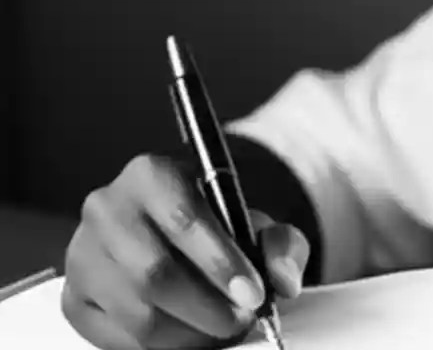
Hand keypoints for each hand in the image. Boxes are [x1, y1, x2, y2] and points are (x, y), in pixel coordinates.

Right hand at [61, 154, 309, 349]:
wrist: (179, 236)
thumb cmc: (219, 227)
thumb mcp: (258, 223)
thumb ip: (280, 245)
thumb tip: (283, 280)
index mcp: (150, 175)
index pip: (182, 219)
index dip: (221, 263)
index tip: (253, 294)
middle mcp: (106, 210)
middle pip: (154, 274)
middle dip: (207, 308)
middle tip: (241, 320)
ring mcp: (83, 257)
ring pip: (136, 314)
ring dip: (189, 335)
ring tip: (221, 330)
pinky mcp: (74, 300)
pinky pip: (117, 340)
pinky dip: (163, 348)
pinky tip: (190, 337)